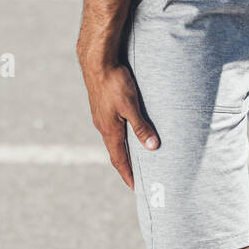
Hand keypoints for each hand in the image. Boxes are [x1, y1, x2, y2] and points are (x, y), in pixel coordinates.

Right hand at [80, 58, 157, 188]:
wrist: (96, 61)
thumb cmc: (114, 82)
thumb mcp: (131, 106)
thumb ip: (141, 127)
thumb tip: (153, 147)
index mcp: (109, 130)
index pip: (119, 159)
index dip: (128, 174)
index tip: (135, 187)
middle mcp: (103, 126)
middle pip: (115, 152)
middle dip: (125, 166)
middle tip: (134, 178)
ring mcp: (101, 116)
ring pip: (112, 139)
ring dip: (122, 151)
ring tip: (132, 158)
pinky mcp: (101, 106)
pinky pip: (111, 128)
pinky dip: (119, 137)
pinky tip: (125, 132)